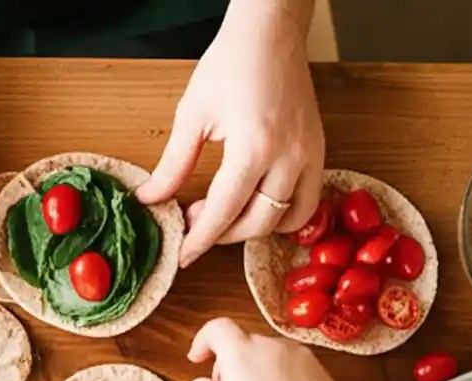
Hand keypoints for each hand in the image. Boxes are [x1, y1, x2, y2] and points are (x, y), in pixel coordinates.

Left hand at [137, 0, 323, 266]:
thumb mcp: (192, 115)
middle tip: (194, 221)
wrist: (269, 35)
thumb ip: (173, 165)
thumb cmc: (230, 65)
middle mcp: (289, 158)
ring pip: (286, 220)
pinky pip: (306, 203)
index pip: (224, 212)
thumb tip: (152, 200)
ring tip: (225, 212)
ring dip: (254, 228)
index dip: (200, 239)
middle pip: (256, 223)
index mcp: (254, 148)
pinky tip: (256, 205)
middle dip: (222, 233)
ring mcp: (310, 156)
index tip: (183, 255)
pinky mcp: (319, 153)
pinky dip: (282, 215)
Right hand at [186, 318, 364, 380]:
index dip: (203, 340)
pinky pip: (293, 366)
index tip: (198, 359)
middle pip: (245, 342)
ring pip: (270, 353)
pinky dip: (282, 377)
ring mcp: (302, 358)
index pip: (217, 328)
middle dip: (231, 362)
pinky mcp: (323, 372)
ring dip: (258, 368)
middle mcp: (274, 348)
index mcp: (242, 355)